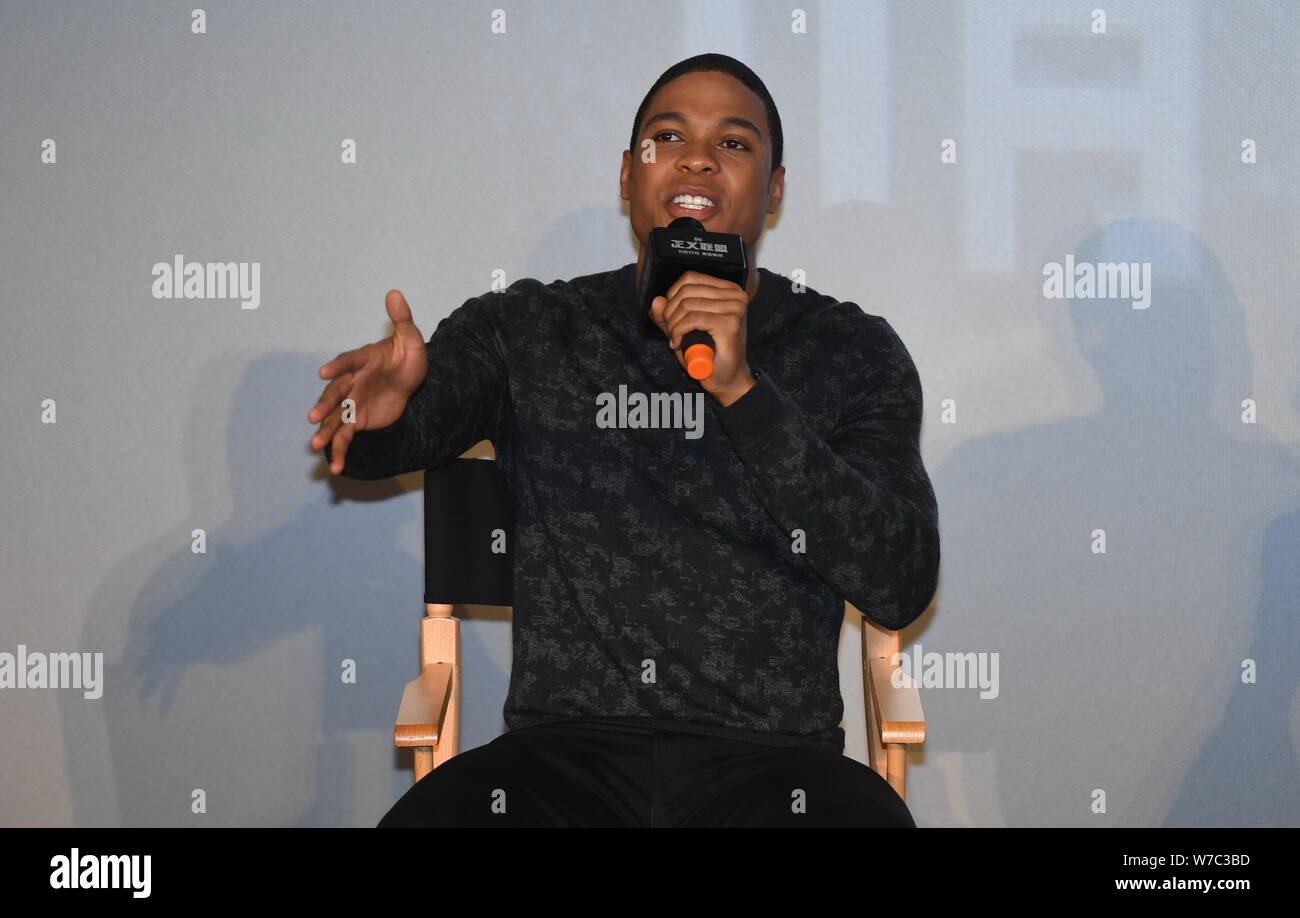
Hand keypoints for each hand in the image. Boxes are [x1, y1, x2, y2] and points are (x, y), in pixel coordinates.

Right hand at [308, 289, 427, 474]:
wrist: (410, 380)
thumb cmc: (407, 357)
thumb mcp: (412, 339)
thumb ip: (403, 320)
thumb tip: (395, 293)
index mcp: (363, 360)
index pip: (348, 362)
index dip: (337, 368)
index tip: (325, 374)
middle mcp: (352, 381)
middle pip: (336, 393)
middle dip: (325, 404)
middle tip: (314, 416)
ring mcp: (352, 401)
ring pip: (336, 417)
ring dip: (325, 430)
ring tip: (315, 445)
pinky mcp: (358, 419)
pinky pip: (346, 436)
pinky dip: (340, 451)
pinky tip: (336, 468)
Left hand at [648, 270, 755, 404]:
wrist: (726, 378)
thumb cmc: (710, 354)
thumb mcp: (684, 329)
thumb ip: (669, 314)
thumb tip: (657, 301)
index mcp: (728, 290)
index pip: (690, 278)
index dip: (671, 296)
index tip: (669, 316)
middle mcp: (735, 295)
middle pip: (686, 291)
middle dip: (670, 313)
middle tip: (671, 332)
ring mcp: (734, 309)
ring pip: (687, 305)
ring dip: (673, 325)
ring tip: (676, 339)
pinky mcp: (729, 323)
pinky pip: (692, 319)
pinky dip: (679, 331)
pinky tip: (680, 343)